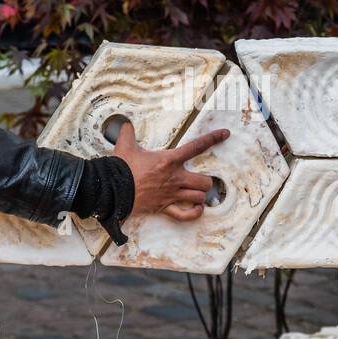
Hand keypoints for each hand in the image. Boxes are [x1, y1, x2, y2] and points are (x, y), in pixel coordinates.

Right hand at [113, 121, 228, 221]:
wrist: (112, 188)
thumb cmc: (121, 168)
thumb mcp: (125, 145)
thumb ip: (128, 132)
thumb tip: (125, 123)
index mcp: (169, 160)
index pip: (196, 146)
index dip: (213, 138)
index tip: (225, 134)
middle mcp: (175, 178)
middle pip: (205, 181)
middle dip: (206, 181)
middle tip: (201, 179)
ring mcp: (171, 195)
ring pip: (199, 197)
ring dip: (201, 196)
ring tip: (198, 194)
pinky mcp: (164, 207)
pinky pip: (186, 215)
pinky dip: (194, 214)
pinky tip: (197, 210)